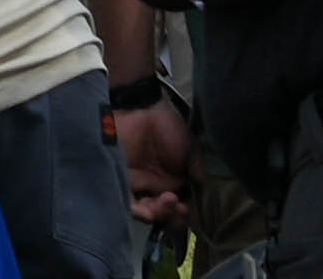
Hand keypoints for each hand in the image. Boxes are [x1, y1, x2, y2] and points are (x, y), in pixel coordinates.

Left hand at [108, 92, 189, 232]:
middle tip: (180, 207)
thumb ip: (196, 169)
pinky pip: (126, 201)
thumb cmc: (167, 125)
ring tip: (168, 202)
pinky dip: (137, 210)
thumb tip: (202, 188)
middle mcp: (153, 186)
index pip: (177, 208)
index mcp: (171, 181)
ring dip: (158, 214)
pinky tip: (148, 210)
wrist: (142, 105)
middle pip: (161, 214)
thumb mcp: (190, 148)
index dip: (183, 215)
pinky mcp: (119, 177)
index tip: (189, 210)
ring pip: (145, 211)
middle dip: (172, 216)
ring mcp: (136, 183)